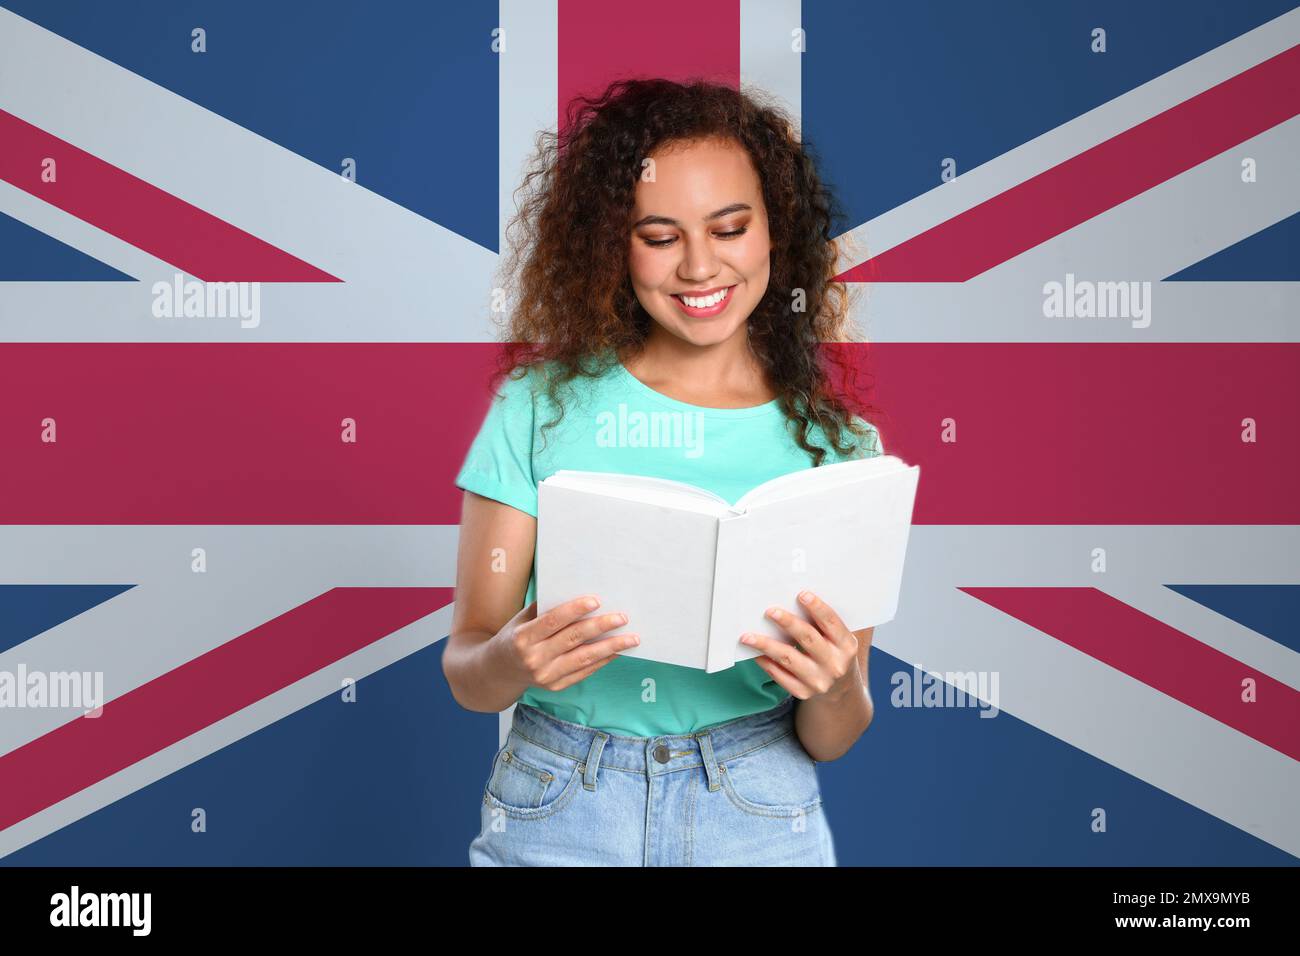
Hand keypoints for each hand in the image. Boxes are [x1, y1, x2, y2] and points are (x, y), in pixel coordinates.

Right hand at [495, 596, 638, 691]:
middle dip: (601, 627)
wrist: (498, 672)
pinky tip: (617, 651)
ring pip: (584, 658)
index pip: (553, 621)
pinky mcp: (556, 687)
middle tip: (623, 617)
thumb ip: (545, 609)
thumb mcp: (521, 619)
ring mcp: (546, 676)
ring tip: (631, 639)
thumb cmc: (513, 637)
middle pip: (573, 639)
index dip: (575, 610)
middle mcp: (534, 659)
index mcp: (523, 638)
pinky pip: (584, 672)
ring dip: (611, 647)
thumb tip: (578, 592)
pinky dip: (603, 660)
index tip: (597, 600)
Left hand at [739, 590, 863, 700]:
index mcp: (846, 645)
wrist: (839, 688)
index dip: (817, 608)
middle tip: (770, 611)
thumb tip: (788, 602)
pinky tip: (755, 653)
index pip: (831, 622)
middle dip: (788, 623)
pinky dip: (766, 663)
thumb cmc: (832, 652)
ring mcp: (819, 681)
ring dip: (766, 645)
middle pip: (808, 638)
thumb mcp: (836, 639)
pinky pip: (780, 676)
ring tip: (747, 636)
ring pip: (788, 658)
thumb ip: (820, 624)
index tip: (801, 594)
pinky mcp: (804, 692)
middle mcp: (835, 664)